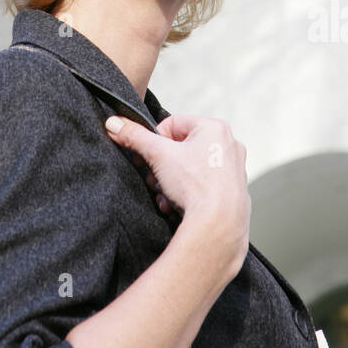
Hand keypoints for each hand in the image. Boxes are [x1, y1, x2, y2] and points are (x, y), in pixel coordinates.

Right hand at [104, 112, 250, 279]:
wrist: (218, 224)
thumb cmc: (195, 184)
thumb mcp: (157, 155)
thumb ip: (134, 136)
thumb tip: (114, 123)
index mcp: (214, 127)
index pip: (172, 124)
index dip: (154, 141)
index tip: (145, 157)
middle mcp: (228, 145)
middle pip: (181, 148)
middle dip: (161, 167)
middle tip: (153, 179)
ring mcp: (233, 169)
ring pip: (190, 169)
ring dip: (171, 182)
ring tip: (164, 196)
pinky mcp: (233, 192)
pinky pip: (203, 186)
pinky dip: (187, 194)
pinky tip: (176, 206)